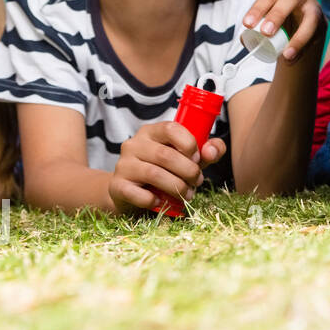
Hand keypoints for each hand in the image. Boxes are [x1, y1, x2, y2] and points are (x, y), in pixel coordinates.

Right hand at [109, 122, 225, 211]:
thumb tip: (212, 151)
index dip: (189, 144)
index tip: (198, 159)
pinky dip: (154, 200)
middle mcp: (134, 144)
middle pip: (165, 155)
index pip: (171, 128)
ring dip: (177, 187)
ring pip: (154, 174)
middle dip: (188, 171)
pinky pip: (138, 194)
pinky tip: (161, 201)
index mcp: (151, 132)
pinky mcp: (117, 186)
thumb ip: (207, 151)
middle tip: (197, 181)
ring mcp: (123, 165)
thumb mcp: (188, 157)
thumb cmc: (164, 170)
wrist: (128, 190)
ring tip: (187, 194)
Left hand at [241, 0, 322, 63]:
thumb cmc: (279, 20)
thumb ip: (254, 28)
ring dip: (298, 37)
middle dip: (277, 15)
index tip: (247, 25)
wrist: (301, 27)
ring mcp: (314, 6)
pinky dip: (304, 48)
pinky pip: (315, 35)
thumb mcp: (266, 19)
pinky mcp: (323, 22)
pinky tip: (294, 58)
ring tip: (286, 55)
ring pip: (310, 18)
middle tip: (265, 33)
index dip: (258, 9)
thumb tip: (244, 39)